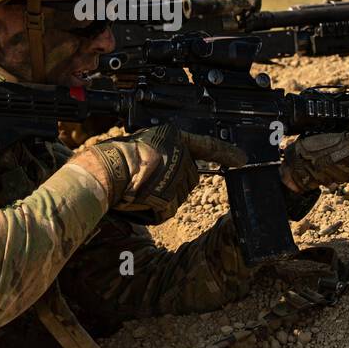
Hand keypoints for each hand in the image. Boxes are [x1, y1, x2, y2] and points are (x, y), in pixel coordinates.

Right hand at [81, 124, 245, 223]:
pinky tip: (138, 200)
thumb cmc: (118, 155)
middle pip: (189, 176)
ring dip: (162, 195)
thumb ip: (164, 149)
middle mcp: (181, 156)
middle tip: (146, 178)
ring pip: (178, 194)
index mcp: (175, 137)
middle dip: (173, 181)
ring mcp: (178, 178)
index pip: (208, 146)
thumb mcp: (146, 141)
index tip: (241, 159)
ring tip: (138, 187)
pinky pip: (166, 209)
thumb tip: (172, 161)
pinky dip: (154, 209)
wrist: (107, 170)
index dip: (226, 153)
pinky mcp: (171, 199)